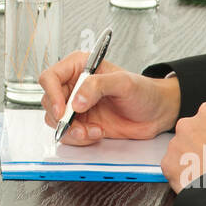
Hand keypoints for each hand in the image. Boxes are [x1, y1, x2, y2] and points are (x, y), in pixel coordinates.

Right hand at [38, 51, 179, 145]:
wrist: (157, 113)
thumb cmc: (144, 91)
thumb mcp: (124, 83)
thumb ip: (98, 86)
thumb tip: (76, 101)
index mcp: (79, 67)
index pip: (50, 78)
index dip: (52, 94)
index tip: (62, 110)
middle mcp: (74, 86)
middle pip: (49, 102)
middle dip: (62, 118)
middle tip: (79, 127)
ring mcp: (76, 106)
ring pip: (55, 120)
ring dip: (71, 131)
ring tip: (92, 131)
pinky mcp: (82, 123)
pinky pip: (68, 134)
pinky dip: (79, 138)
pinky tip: (97, 133)